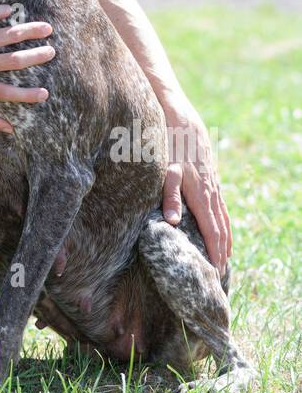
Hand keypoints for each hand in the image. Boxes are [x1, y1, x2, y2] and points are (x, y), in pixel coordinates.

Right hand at [0, 2, 54, 133]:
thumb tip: (7, 10)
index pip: (12, 35)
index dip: (32, 31)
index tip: (48, 30)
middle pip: (15, 62)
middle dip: (37, 57)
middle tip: (51, 54)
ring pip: (6, 92)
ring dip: (27, 94)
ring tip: (44, 95)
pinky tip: (10, 129)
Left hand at [161, 100, 230, 273]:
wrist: (183, 119)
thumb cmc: (170, 145)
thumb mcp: (166, 171)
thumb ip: (170, 197)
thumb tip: (174, 223)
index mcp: (200, 193)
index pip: (211, 229)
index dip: (214, 250)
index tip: (216, 269)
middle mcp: (211, 191)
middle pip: (220, 227)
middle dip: (221, 250)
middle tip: (221, 273)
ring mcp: (214, 184)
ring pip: (223, 217)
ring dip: (225, 238)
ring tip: (226, 257)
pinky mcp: (212, 177)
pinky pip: (221, 205)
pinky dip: (224, 221)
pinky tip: (224, 227)